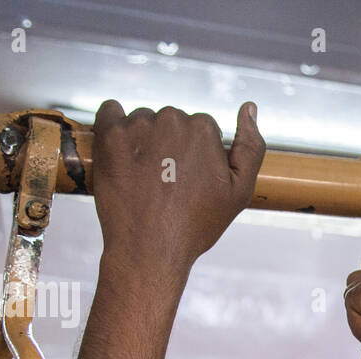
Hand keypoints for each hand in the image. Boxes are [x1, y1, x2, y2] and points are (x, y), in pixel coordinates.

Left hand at [92, 100, 264, 271]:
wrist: (150, 248)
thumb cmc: (195, 224)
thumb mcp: (239, 192)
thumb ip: (251, 147)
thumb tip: (249, 108)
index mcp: (203, 129)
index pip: (201, 128)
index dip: (196, 156)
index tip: (189, 179)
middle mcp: (171, 119)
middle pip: (171, 121)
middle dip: (169, 144)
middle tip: (166, 182)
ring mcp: (138, 126)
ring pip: (143, 120)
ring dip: (143, 140)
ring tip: (144, 178)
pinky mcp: (109, 135)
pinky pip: (109, 112)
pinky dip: (113, 125)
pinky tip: (121, 151)